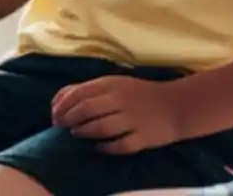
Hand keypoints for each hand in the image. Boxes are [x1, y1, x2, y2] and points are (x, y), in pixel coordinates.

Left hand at [51, 76, 185, 153]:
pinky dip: (105, 148)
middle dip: (68, 120)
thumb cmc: (139, 94)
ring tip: (77, 134)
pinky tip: (98, 147)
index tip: (55, 115)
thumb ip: (88, 89)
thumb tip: (58, 101)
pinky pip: (119, 146)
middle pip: (86, 110)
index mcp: (112, 84)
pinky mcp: (144, 138)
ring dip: (83, 132)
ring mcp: (133, 119)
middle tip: (62, 126)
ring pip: (100, 128)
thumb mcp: (114, 84)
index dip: (62, 106)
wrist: (178, 105)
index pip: (78, 93)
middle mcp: (121, 100)